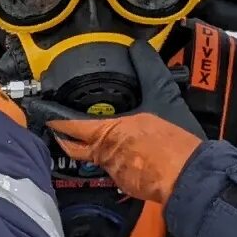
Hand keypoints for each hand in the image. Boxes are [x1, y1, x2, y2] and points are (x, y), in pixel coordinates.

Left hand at [24, 40, 205, 202]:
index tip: (47, 116)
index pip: (71, 127)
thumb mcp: (162, 97)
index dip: (56, 120)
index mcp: (108, 133)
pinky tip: (132, 157)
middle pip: (76, 150)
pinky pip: (120, 172)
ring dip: (99, 151)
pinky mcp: (130, 186)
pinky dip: (121, 163)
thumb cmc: (173, 143)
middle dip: (65, 140)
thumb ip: (148, 72)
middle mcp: (106, 156)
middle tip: (59, 132)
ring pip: (100, 160)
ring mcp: (117, 174)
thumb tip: (139, 50)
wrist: (190, 178)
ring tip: (104, 141)